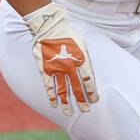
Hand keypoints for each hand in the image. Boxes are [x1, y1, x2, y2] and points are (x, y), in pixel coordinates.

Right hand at [21, 1, 98, 116]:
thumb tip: (89, 74)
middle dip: (81, 101)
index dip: (91, 92)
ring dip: (66, 103)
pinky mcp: (45, 68)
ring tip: (68, 113)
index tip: (94, 101)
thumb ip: (85, 59)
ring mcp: (56, 68)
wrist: (49, 26)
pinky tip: (54, 104)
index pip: (88, 81)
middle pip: (76, 88)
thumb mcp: (82, 44)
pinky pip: (48, 85)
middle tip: (85, 111)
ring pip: (62, 90)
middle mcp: (69, 66)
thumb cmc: (68, 34)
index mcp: (80, 59)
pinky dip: (51, 96)